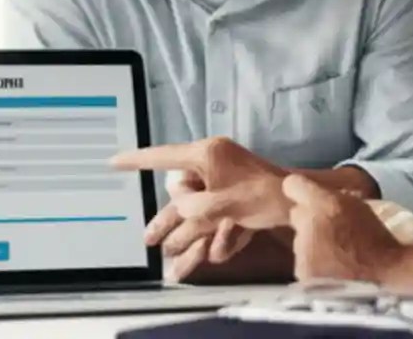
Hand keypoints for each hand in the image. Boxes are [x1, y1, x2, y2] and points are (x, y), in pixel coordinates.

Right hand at [112, 138, 293, 261]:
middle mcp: (212, 160)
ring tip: (178, 257)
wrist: (299, 200)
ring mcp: (223, 174)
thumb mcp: (221, 204)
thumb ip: (192, 206)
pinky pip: (214, 209)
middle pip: (179, 191)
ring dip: (193, 231)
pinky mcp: (234, 188)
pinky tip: (224, 244)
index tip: (113, 162)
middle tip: (151, 240)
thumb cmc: (263, 196)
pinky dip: (217, 228)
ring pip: (196, 205)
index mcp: (206, 154)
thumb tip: (178, 207)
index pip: (162, 156)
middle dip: (170, 219)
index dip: (136, 161)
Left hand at [283, 174, 406, 284]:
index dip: (301, 190)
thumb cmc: (377, 242)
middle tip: (330, 232)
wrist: (385, 278)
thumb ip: (332, 198)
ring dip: (311, 245)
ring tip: (336, 255)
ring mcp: (302, 251)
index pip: (293, 184)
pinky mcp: (302, 273)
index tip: (308, 198)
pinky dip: (313, 266)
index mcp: (324, 203)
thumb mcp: (359, 207)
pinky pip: (303, 263)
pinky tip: (332, 270)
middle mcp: (308, 224)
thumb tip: (315, 196)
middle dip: (309, 221)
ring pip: (299, 241)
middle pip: (297, 215)